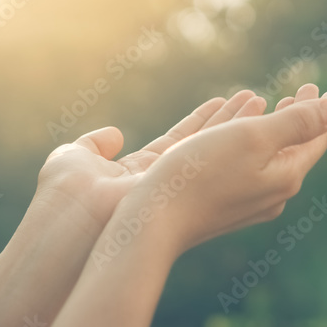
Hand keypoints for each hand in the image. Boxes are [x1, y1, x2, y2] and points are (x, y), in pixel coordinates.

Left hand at [31, 90, 269, 233]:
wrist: (72, 226)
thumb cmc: (65, 196)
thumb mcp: (74, 156)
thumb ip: (95, 143)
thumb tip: (114, 134)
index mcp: (135, 176)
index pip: (175, 144)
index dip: (199, 123)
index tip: (221, 101)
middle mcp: (164, 184)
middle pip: (204, 146)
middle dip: (229, 122)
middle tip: (257, 99)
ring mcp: (180, 190)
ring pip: (217, 150)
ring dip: (241, 125)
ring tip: (261, 101)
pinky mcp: (191, 191)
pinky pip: (218, 154)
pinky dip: (237, 133)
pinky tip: (256, 115)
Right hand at [123, 84, 326, 256]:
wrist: (152, 223)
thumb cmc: (201, 174)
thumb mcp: (254, 138)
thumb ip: (297, 122)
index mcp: (285, 178)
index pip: (316, 140)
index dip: (325, 111)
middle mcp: (269, 193)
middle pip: (292, 149)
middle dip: (299, 116)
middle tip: (304, 90)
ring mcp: (241, 200)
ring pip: (262, 154)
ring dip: (267, 124)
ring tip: (266, 102)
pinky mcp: (214, 200)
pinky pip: (234, 160)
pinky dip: (237, 135)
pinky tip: (224, 122)